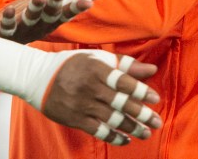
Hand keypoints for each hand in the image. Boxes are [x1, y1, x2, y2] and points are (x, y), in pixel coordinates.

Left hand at [0, 0, 101, 43]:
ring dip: (35, 8)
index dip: (76, 7)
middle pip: (49, 14)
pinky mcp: (5, 33)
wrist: (1, 44)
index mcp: (51, 21)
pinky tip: (9, 10)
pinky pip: (7, 27)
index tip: (89, 1)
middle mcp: (39, 27)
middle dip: (55, 2)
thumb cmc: (31, 22)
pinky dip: (9, 19)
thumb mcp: (51, 9)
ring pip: (30, 18)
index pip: (66, 13)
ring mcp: (22, 30)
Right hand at [43, 52, 161, 144]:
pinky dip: (114, 137)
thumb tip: (152, 69)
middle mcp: (89, 87)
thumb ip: (125, 64)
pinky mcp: (75, 119)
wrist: (39, 78)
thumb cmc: (74, 65)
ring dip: (132, 128)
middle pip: (120, 103)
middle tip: (157, 122)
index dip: (140, 90)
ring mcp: (81, 104)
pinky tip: (126, 139)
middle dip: (142, 114)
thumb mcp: (97, 58)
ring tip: (146, 132)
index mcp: (96, 69)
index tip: (155, 99)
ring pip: (112, 119)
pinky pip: (99, 131)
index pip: (122, 81)